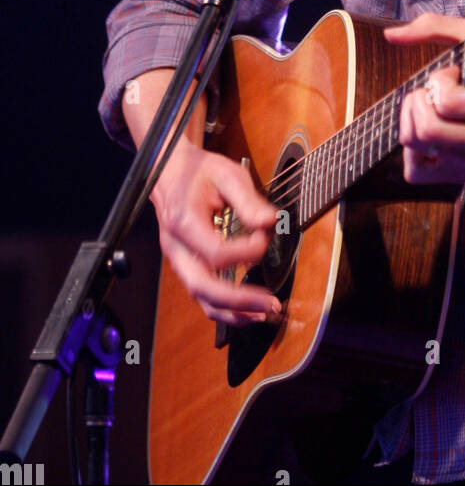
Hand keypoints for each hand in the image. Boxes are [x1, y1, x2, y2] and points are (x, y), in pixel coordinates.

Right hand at [151, 139, 281, 326]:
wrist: (171, 171)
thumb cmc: (200, 171)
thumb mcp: (227, 174)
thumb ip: (249, 200)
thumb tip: (270, 223)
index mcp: (183, 222)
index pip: (217, 252)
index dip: (247, 250)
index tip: (267, 233)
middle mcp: (176, 247)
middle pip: (203, 286)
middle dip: (239, 300)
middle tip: (271, 303)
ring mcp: (178, 260)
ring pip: (200, 298)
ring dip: (233, 311)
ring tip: (263, 313)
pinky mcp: (185, 266)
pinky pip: (202, 294)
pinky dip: (225, 308)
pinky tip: (247, 312)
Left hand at [384, 14, 464, 183]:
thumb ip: (437, 27)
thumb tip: (391, 35)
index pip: (447, 102)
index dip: (439, 80)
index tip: (454, 72)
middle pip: (427, 129)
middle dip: (419, 100)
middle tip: (436, 90)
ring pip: (416, 146)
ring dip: (412, 118)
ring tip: (431, 107)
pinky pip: (415, 172)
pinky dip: (411, 149)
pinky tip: (428, 130)